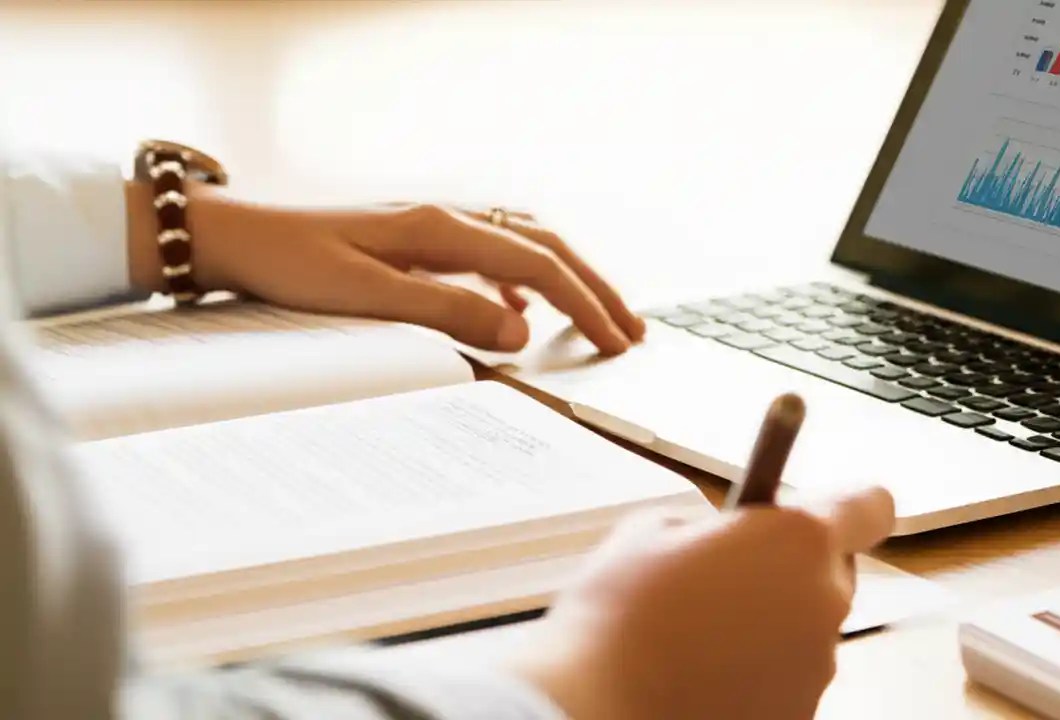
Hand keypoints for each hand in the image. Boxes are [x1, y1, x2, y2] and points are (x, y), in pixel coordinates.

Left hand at [125, 182, 644, 354]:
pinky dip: (522, 279)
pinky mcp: (415, 238)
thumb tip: (521, 332)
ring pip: (524, 243)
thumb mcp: (364, 295)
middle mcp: (446, 216)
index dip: (584, 303)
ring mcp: (432, 223)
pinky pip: (490, 252)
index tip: (616, 341)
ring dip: (568, 278)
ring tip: (599, 315)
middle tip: (632, 329)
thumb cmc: (287, 263)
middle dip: (595, 287)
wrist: (231, 235)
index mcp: (440, 228)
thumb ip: (446, 311)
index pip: (538, 264)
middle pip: (546, 244)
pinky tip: (521, 308)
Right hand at [510, 486, 895, 719]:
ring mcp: (816, 667)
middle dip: (786, 568)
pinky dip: (753, 670)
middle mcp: (823, 603)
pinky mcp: (799, 713)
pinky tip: (699, 670)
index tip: (814, 507)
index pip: (868, 505)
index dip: (845, 502)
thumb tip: (714, 541)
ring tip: (696, 633)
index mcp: (797, 541)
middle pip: (829, 571)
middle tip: (725, 573)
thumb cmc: (620, 619)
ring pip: (804, 627)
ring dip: (765, 622)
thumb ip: (706, 526)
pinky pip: (784, 675)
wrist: (603, 712)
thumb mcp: (649, 532)